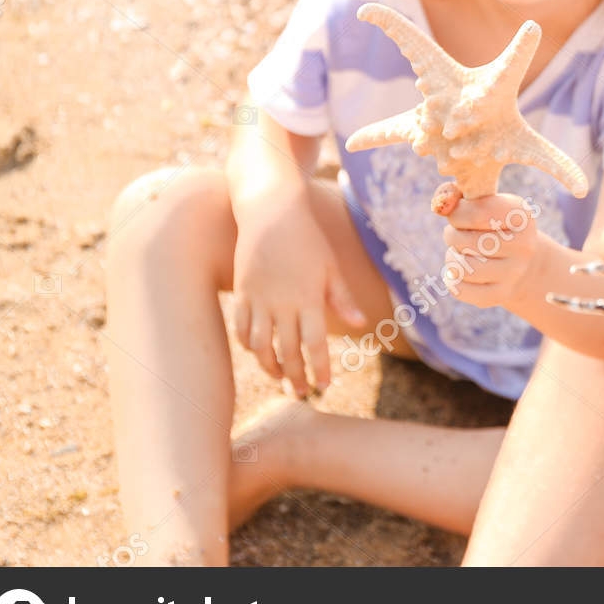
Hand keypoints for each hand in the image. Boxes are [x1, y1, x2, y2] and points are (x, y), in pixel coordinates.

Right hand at [232, 192, 366, 397]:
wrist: (271, 210)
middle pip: (287, 351)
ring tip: (280, 378)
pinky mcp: (240, 292)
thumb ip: (342, 298)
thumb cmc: (307, 239)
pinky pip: (240, 328)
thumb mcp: (330, 266)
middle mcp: (281, 303)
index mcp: (308, 298)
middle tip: (303, 392)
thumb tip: (362, 325)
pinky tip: (259, 353)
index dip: (320, 368)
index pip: (315, 345)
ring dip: (270, 366)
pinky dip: (248, 346)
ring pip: (260, 346)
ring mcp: (258, 299)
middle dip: (296, 376)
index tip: (325, 385)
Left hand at [435, 183, 540, 309]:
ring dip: (452, 258)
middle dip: (452, 235)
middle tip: (456, 234)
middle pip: (468, 241)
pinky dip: (452, 281)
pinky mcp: (502, 294)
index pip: (479, 212)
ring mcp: (514, 272)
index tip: (456, 213)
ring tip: (457, 252)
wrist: (523, 261)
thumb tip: (441, 203)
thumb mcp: (486, 203)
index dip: (457, 212)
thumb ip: (459, 196)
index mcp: (521, 216)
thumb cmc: (495, 226)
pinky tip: (457, 272)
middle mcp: (524, 245)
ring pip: (464, 268)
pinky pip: (463, 291)